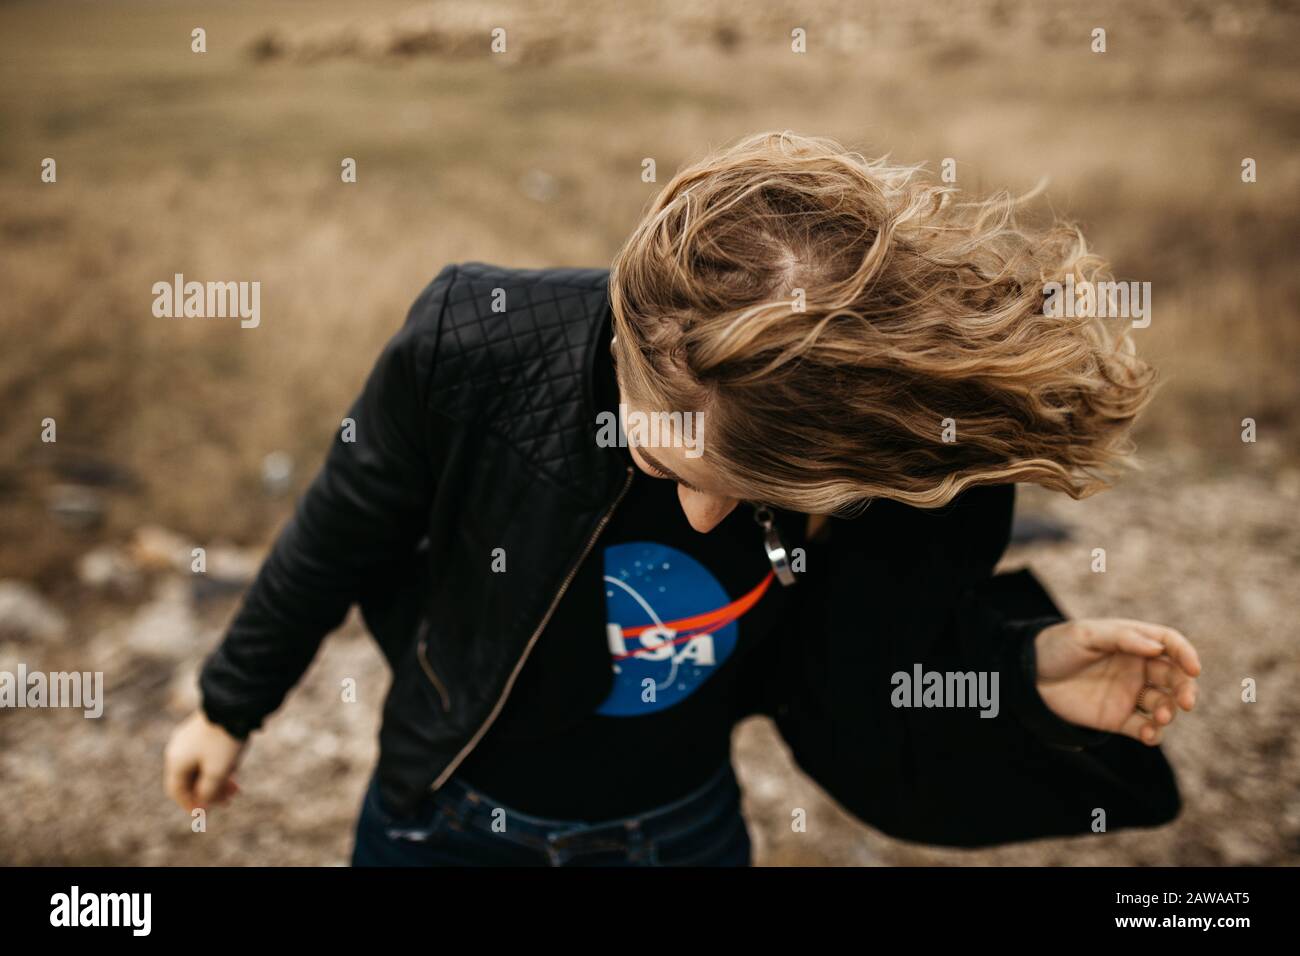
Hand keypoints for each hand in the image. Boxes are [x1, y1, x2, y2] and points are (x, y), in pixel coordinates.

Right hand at [163, 710, 245, 811]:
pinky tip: (233, 768)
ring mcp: (188, 738)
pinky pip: (205, 755)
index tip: (205, 813)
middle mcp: (178, 749)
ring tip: (236, 786)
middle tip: (230, 799)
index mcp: (176, 761)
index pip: (177, 791)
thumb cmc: (223, 741)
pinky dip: (217, 765)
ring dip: (216, 779)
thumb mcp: (217, 772)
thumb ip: (208, 792)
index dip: (190, 804)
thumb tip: (202, 805)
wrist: (233, 706)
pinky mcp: (201, 730)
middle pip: (189, 779)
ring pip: (200, 766)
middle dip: (209, 792)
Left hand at [1033, 618, 1200, 745]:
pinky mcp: (1118, 718)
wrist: (1026, 675)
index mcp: (1132, 642)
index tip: (1194, 668)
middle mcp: (1137, 668)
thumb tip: (1158, 647)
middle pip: (1174, 677)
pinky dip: (1152, 733)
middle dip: (1185, 689)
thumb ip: (1121, 638)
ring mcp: (1129, 694)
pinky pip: (1144, 728)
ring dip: (1168, 712)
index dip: (1185, 655)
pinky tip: (1150, 735)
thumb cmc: (1055, 646)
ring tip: (1160, 717)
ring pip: (1163, 704)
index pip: (1170, 645)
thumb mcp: (1085, 635)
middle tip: (1185, 701)